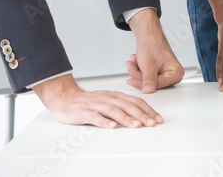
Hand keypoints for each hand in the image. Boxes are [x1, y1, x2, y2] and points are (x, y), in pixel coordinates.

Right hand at [34, 74, 162, 128]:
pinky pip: (95, 117)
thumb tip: (141, 115)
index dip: (148, 110)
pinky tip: (112, 126)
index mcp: (116, 96)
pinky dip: (104, 121)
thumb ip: (122, 106)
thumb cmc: (89, 102)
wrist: (65, 98)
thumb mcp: (108, 101)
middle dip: (142, 115)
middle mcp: (108, 98)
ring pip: (114, 111)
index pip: (136, 102)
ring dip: (126, 118)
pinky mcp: (84, 112)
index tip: (158, 118)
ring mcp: (96, 105)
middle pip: (128, 106)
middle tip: (152, 123)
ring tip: (136, 125)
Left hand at [125, 9, 184, 92]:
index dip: (141, 83)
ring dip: (137, 71)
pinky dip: (139, 70)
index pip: (157, 86)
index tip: (131, 79)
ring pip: (147, 81)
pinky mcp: (160, 72)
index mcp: (176, 73)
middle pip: (152, 84)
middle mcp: (174, 75)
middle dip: (139, 75)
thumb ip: (149, 80)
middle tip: (132, 65)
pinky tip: (136, 62)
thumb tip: (148, 91)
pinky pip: (147, 77)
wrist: (149, 35)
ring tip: (133, 61)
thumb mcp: (149, 65)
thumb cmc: (152, 45)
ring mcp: (167, 74)